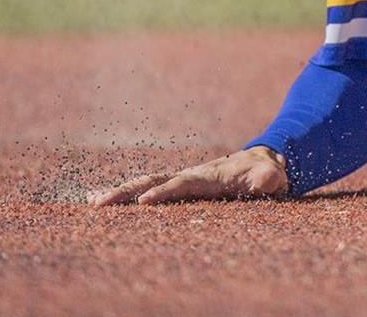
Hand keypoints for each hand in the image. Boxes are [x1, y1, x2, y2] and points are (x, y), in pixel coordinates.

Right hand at [87, 145, 288, 206]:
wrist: (259, 161)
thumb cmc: (266, 173)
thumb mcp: (273, 177)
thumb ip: (269, 179)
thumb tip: (265, 183)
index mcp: (207, 177)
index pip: (181, 185)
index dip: (163, 193)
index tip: (142, 202)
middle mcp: (187, 176)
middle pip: (152, 182)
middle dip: (126, 192)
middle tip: (100, 204)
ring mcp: (179, 180)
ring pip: (144, 184)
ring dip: (119, 193)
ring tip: (92, 203)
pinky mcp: (175, 186)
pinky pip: (146, 189)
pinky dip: (123, 193)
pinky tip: (97, 199)